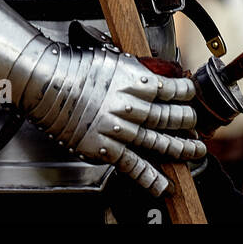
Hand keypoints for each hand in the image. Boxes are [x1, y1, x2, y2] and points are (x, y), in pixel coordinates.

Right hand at [24, 43, 205, 193]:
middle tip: (196, 125)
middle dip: (187, 123)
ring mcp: (119, 129)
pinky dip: (150, 177)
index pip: (169, 90)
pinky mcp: (105, 148)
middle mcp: (130, 105)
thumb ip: (131, 71)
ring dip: (179, 148)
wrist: (46, 82)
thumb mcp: (110, 59)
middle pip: (168, 117)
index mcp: (133, 80)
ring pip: (157, 142)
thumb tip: (145, 77)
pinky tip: (164, 184)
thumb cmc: (73, 66)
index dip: (185, 94)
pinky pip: (133, 165)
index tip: (191, 96)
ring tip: (194, 151)